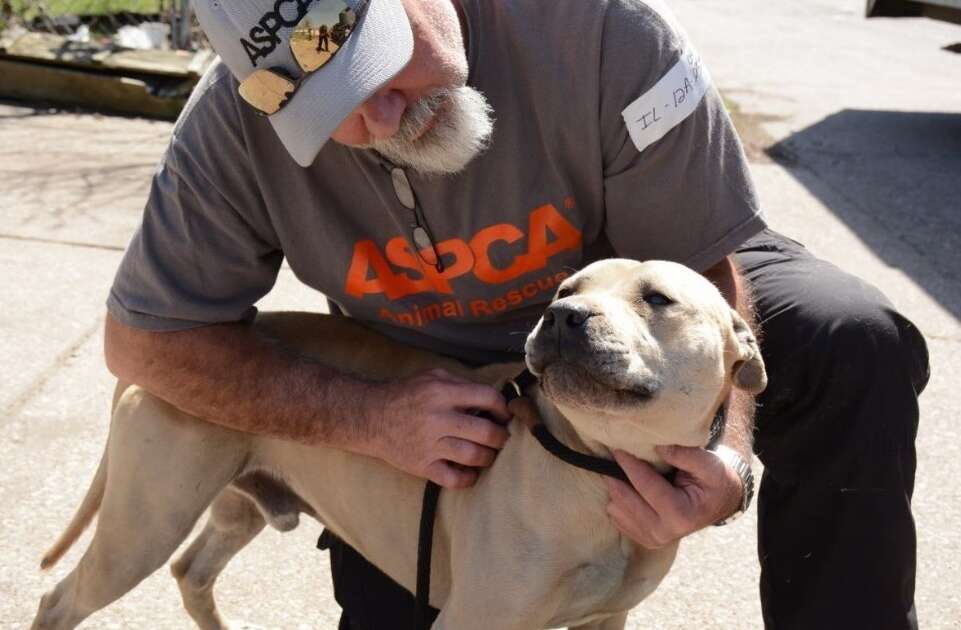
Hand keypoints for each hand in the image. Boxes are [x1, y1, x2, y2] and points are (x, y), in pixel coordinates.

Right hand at [363, 369, 511, 488]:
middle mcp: (437, 418)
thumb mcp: (432, 377)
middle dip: (501, 437)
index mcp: (442, 392)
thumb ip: (461, 384)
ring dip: (489, 457)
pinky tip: (471, 471)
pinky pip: (453, 479)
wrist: (370, 418)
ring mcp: (429, 445)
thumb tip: (491, 399)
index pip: (487, 398)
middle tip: (501, 438)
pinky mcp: (422, 466)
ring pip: (473, 456)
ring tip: (488, 454)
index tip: (503, 415)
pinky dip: (469, 478)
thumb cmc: (406, 395)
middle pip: (485, 431)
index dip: (503, 408)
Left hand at [604, 445, 743, 548]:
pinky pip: (618, 518)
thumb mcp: (710, 464)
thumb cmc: (715, 481)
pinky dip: (617, 500)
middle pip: (626, 500)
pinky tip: (623, 486)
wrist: (720, 502)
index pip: (646, 486)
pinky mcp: (645, 539)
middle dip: (616, 476)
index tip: (618, 448)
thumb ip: (685, 455)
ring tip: (616, 469)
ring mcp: (653, 539)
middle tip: (608, 456)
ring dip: (615, 488)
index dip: (630, 465)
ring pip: (618, 510)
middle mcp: (664, 532)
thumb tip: (658, 446)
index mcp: (681, 515)